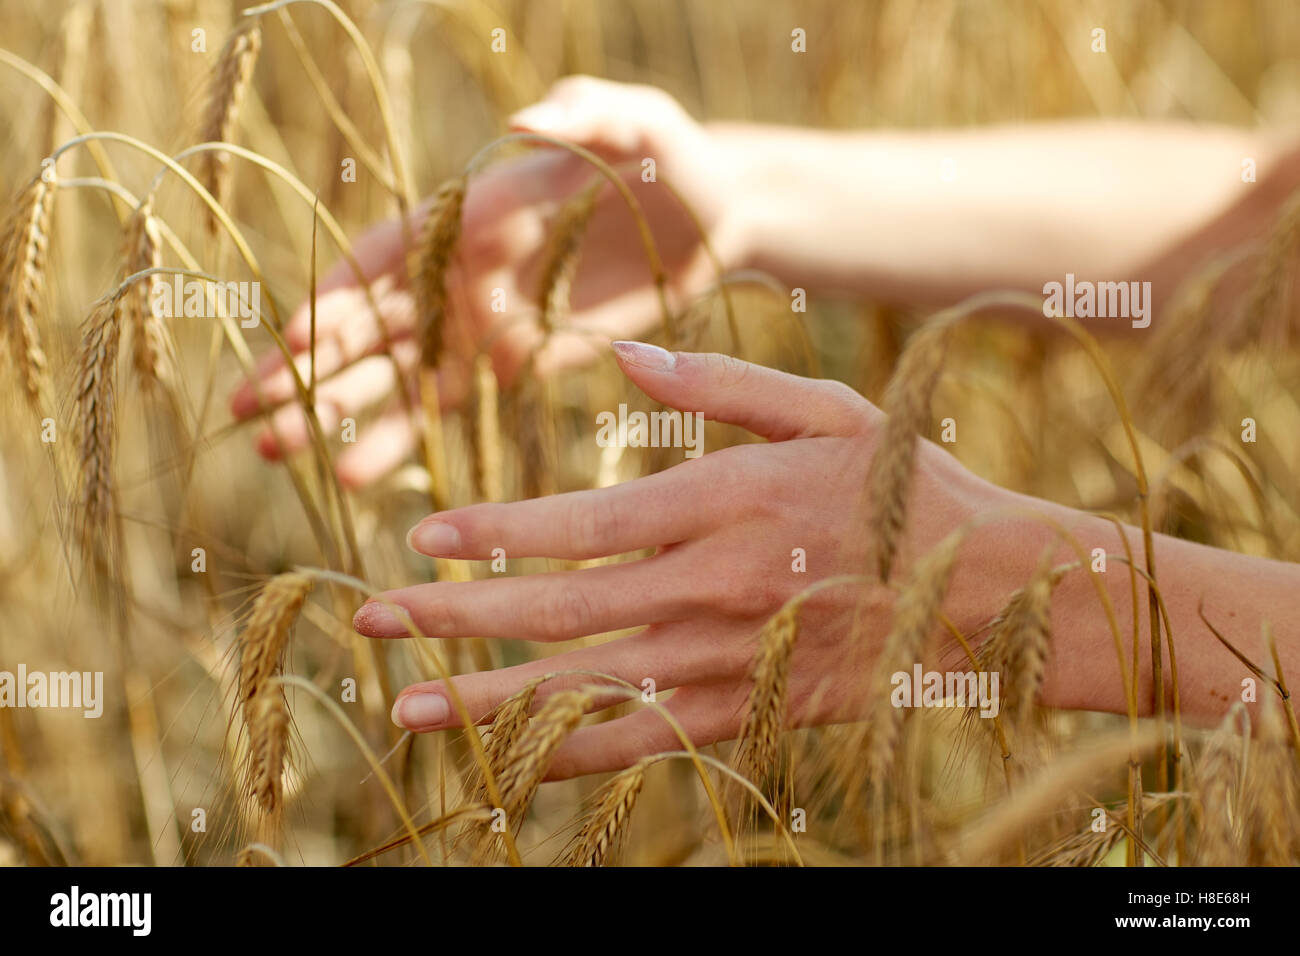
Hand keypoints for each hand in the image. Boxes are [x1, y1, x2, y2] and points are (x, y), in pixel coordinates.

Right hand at [229, 77, 745, 487]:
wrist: (714, 218)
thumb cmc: (669, 158)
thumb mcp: (636, 120)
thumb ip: (583, 113)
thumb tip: (520, 120)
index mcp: (471, 209)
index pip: (385, 255)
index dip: (337, 296)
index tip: (293, 340)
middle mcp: (458, 267)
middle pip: (368, 323)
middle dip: (307, 367)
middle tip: (248, 412)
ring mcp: (477, 318)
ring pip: (393, 373)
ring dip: (337, 412)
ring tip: (280, 451)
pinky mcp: (509, 359)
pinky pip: (445, 404)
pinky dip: (401, 438)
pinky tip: (355, 474)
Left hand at [351, 342, 995, 778]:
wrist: (1000, 597)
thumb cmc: (910, 490)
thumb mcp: (827, 410)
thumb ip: (722, 385)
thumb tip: (627, 356)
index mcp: (727, 503)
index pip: (583, 524)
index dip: (494, 532)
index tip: (420, 535)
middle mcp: (715, 588)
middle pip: (560, 611)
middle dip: (456, 618)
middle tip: (373, 622)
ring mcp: (730, 662)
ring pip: (585, 688)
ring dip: (490, 701)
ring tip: (410, 708)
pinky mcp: (750, 712)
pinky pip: (646, 742)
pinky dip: (572, 754)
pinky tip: (510, 764)